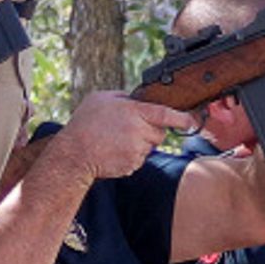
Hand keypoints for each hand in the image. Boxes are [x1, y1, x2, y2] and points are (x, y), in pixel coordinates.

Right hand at [53, 92, 196, 180]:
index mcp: (133, 112)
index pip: (165, 114)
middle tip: (130, 129)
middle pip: (159, 133)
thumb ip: (124, 98)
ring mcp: (136, 150)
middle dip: (151, 131)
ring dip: (139, 144)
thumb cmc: (84, 124)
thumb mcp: (102, 99)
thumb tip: (137, 99)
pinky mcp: (133, 165)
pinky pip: (139, 159)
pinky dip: (130, 156)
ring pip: (149, 147)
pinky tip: (114, 151)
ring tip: (116, 140)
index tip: (190, 121)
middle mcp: (138, 131)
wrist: (74, 154)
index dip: (181, 118)